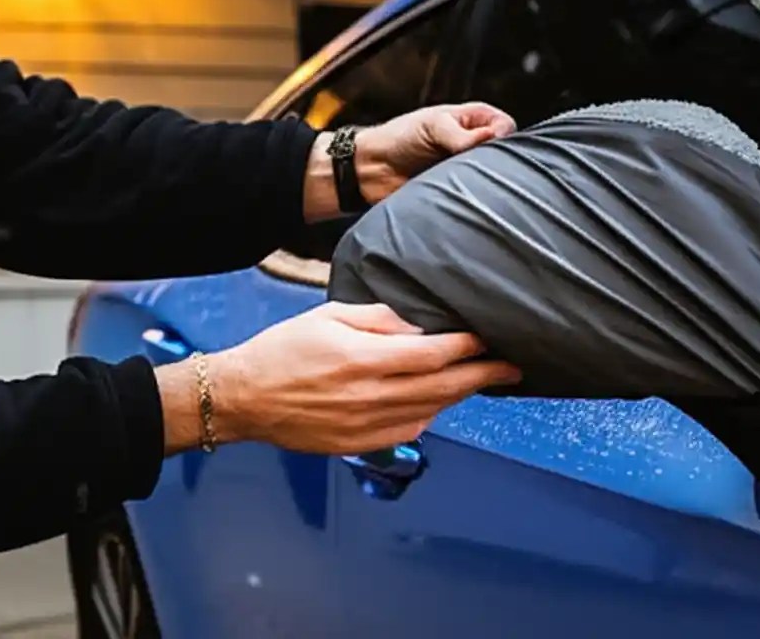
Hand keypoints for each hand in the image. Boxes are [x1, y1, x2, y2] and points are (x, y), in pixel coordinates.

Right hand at [156, 303, 520, 454]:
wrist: (245, 398)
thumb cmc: (285, 350)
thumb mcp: (330, 316)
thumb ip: (380, 319)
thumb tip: (421, 324)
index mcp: (363, 359)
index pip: (433, 355)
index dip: (468, 346)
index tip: (490, 337)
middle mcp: (370, 395)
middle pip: (444, 387)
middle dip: (484, 375)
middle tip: (513, 366)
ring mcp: (367, 424)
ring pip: (432, 410)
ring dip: (463, 395)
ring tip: (486, 380)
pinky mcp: (360, 444)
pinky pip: (411, 429)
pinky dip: (433, 413)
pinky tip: (443, 400)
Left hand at [303, 102, 515, 221]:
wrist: (371, 170)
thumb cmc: (399, 138)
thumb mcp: (432, 126)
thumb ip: (461, 134)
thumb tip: (492, 137)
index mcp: (475, 120)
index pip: (506, 126)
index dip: (503, 136)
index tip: (489, 144)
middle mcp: (477, 146)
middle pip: (505, 154)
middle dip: (498, 163)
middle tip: (481, 169)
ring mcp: (470, 171)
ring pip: (494, 178)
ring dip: (484, 182)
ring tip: (469, 184)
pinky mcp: (461, 194)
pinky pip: (478, 198)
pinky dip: (475, 200)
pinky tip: (467, 199)